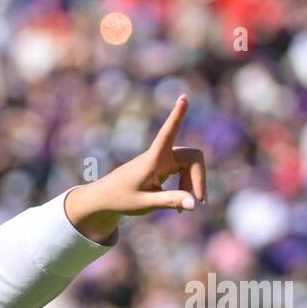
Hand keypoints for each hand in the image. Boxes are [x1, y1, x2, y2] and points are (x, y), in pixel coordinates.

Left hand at [64, 94, 207, 242]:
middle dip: (198, 178)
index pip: (167, 134)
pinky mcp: (166, 166)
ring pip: (192, 166)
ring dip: (192, 185)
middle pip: (194, 157)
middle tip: (200, 202)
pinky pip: (187, 172)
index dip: (176, 117)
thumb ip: (170, 201)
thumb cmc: (121, 198)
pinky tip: (181, 205)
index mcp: (152, 159)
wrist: (106, 198)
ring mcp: (165, 159)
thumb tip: (195, 204)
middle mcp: (161, 154)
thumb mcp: (145, 203)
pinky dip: (187, 187)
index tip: (183, 98)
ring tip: (183, 209)